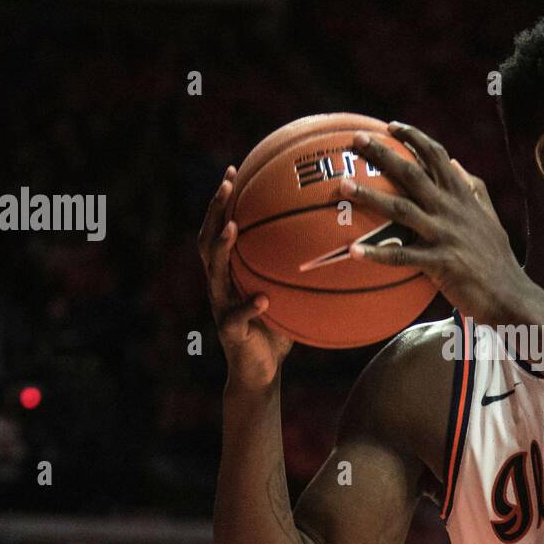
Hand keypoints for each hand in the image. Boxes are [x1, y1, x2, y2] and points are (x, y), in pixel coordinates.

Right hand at [198, 166, 293, 391]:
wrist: (259, 372)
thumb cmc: (277, 328)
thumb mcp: (288, 293)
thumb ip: (299, 269)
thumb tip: (336, 241)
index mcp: (230, 272)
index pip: (220, 227)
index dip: (223, 201)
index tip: (233, 170)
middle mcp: (220, 284)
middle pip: (207, 240)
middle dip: (215, 210)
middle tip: (227, 185)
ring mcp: (220, 306)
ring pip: (213, 273)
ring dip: (222, 248)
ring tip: (232, 229)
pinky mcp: (229, 332)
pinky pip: (237, 317)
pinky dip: (250, 307)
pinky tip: (263, 299)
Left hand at [337, 122, 535, 325]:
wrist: (510, 294)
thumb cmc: (496, 257)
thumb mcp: (490, 216)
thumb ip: (474, 189)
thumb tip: (456, 164)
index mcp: (463, 196)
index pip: (437, 156)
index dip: (414, 138)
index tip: (391, 126)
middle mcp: (451, 209)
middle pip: (411, 173)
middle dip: (383, 153)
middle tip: (357, 139)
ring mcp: (444, 234)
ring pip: (401, 208)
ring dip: (369, 196)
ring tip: (343, 186)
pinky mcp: (439, 262)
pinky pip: (402, 256)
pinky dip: (377, 253)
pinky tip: (353, 251)